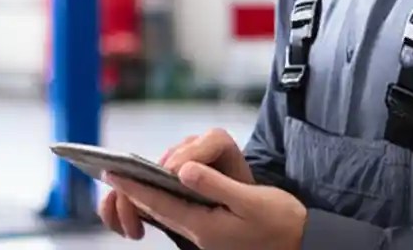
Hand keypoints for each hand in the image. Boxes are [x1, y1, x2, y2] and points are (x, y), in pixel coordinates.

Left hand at [105, 162, 307, 249]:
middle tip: (111, 172)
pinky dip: (164, 200)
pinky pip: (179, 213)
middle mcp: (199, 231)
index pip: (159, 203)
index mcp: (204, 225)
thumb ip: (215, 186)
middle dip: (133, 191)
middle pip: (157, 208)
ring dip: (148, 195)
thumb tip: (184, 170)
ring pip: (167, 210)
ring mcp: (204, 232)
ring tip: (130, 177)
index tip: (111, 173)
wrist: (300, 244)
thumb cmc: (280, 222)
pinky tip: (162, 187)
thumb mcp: (250, 202)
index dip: (133, 187)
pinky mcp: (211, 230)